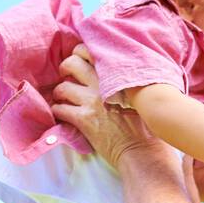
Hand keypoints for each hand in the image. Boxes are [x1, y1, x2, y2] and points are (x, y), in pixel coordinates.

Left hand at [50, 44, 172, 170]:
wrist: (141, 150)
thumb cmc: (146, 127)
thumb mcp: (140, 98)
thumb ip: (128, 84)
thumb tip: (121, 77)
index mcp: (117, 76)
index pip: (92, 52)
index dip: (81, 54)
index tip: (80, 61)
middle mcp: (102, 85)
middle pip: (72, 63)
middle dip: (65, 69)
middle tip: (66, 77)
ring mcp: (91, 102)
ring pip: (62, 87)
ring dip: (59, 93)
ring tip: (63, 99)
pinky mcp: (83, 120)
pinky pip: (59, 109)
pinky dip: (57, 111)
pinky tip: (63, 116)